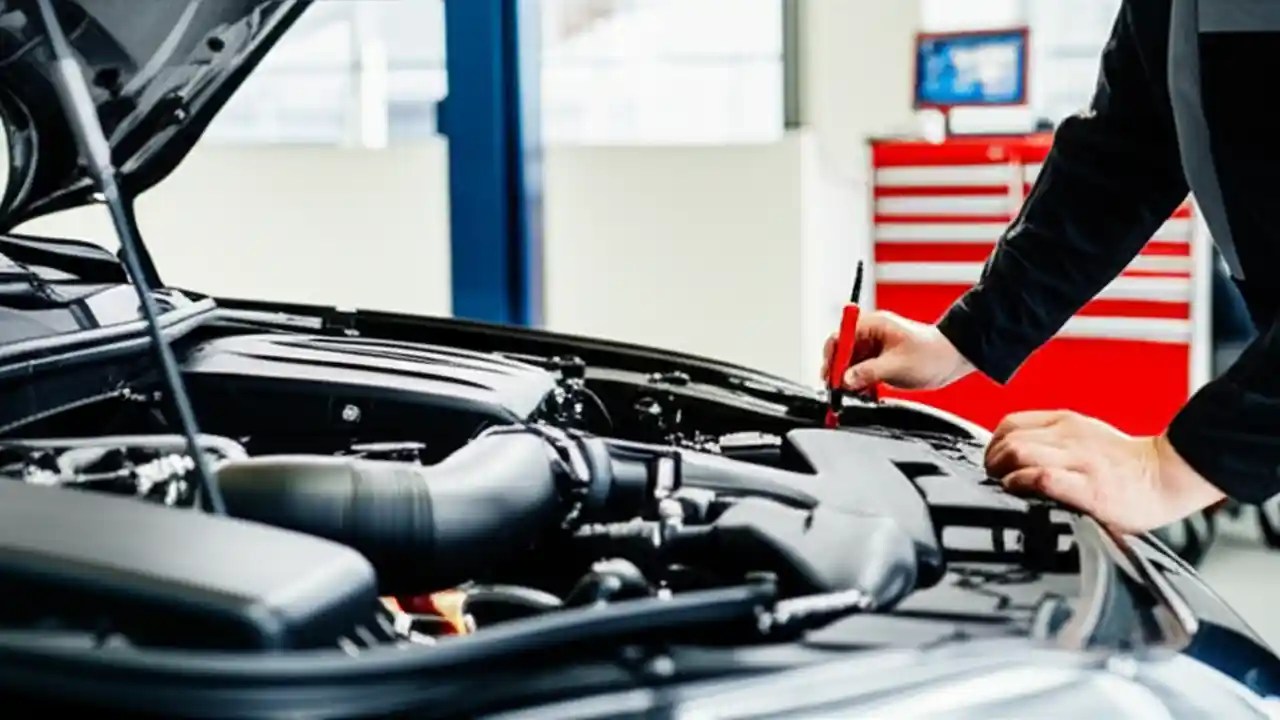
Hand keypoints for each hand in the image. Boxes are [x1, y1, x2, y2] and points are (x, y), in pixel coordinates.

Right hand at [820, 311, 974, 392]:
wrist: (953, 359)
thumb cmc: (932, 353)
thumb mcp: (897, 365)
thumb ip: (868, 372)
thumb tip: (846, 379)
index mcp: (873, 325)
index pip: (841, 336)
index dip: (833, 356)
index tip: (831, 375)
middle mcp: (871, 334)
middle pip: (843, 352)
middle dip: (838, 371)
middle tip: (836, 389)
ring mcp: (875, 348)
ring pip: (851, 364)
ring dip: (849, 380)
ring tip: (851, 394)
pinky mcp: (879, 361)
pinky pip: (861, 372)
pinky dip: (860, 383)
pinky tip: (862, 393)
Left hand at [985, 410, 1225, 532]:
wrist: (1167, 477)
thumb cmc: (1126, 465)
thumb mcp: (1084, 437)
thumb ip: (1053, 440)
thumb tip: (1015, 456)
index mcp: (1066, 422)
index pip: (1011, 423)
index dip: (994, 444)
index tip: (993, 462)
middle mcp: (1069, 436)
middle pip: (1010, 438)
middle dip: (992, 461)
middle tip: (994, 479)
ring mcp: (1078, 460)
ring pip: (1020, 452)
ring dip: (1002, 471)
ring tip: (1004, 486)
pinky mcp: (1087, 487)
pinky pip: (1042, 477)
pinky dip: (1022, 484)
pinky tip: (1021, 493)